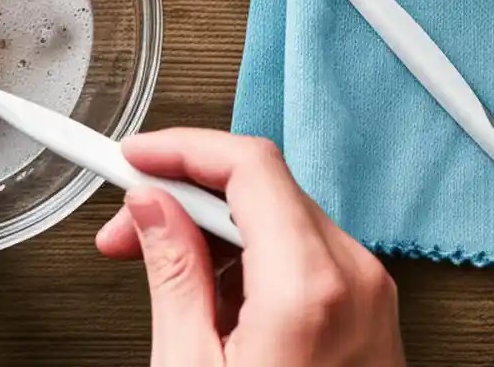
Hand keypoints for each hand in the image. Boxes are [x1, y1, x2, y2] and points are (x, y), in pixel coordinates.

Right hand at [95, 129, 404, 366]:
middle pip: (260, 186)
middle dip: (184, 193)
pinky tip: (203, 289)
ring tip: (154, 263)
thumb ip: (171, 271)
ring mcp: (369, 297)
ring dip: (211, 226)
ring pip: (278, 216)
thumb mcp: (190, 366)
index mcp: (309, 284)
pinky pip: (301, 253)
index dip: (181, 148)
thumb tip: (152, 208)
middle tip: (125, 224)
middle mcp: (353, 279)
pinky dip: (246, 255)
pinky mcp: (367, 314)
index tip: (133, 156)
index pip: (247, 164)